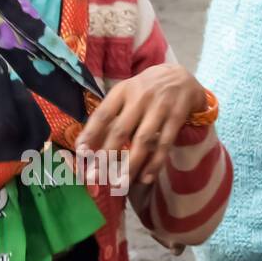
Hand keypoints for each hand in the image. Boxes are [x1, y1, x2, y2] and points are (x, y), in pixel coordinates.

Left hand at [76, 63, 206, 189]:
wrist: (181, 76)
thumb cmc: (146, 89)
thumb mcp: (127, 93)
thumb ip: (112, 114)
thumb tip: (89, 143)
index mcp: (122, 91)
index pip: (102, 114)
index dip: (90, 134)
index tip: (80, 153)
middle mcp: (139, 98)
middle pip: (120, 130)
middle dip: (106, 156)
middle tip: (96, 177)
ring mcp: (159, 108)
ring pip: (142, 141)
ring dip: (130, 165)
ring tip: (119, 184)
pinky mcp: (176, 118)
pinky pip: (164, 144)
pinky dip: (155, 163)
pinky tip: (145, 178)